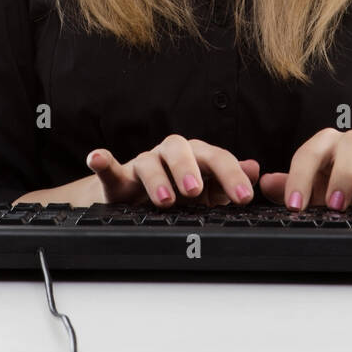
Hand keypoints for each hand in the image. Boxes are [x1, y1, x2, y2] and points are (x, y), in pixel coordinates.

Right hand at [84, 135, 260, 207]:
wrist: (138, 201)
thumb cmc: (178, 192)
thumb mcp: (208, 189)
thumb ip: (229, 180)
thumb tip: (254, 169)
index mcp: (195, 156)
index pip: (216, 159)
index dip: (231, 175)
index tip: (244, 197)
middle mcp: (169, 155)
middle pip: (180, 150)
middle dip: (189, 169)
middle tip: (196, 191)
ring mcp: (143, 164)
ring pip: (148, 161)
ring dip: (157, 178)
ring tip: (165, 199)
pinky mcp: (117, 178)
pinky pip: (108, 167)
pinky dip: (103, 161)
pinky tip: (97, 158)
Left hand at [257, 129, 351, 210]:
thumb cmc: (335, 196)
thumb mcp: (311, 193)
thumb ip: (288, 188)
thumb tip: (264, 181)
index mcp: (328, 147)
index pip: (311, 151)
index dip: (301, 177)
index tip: (296, 206)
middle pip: (349, 145)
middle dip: (340, 175)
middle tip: (334, 206)